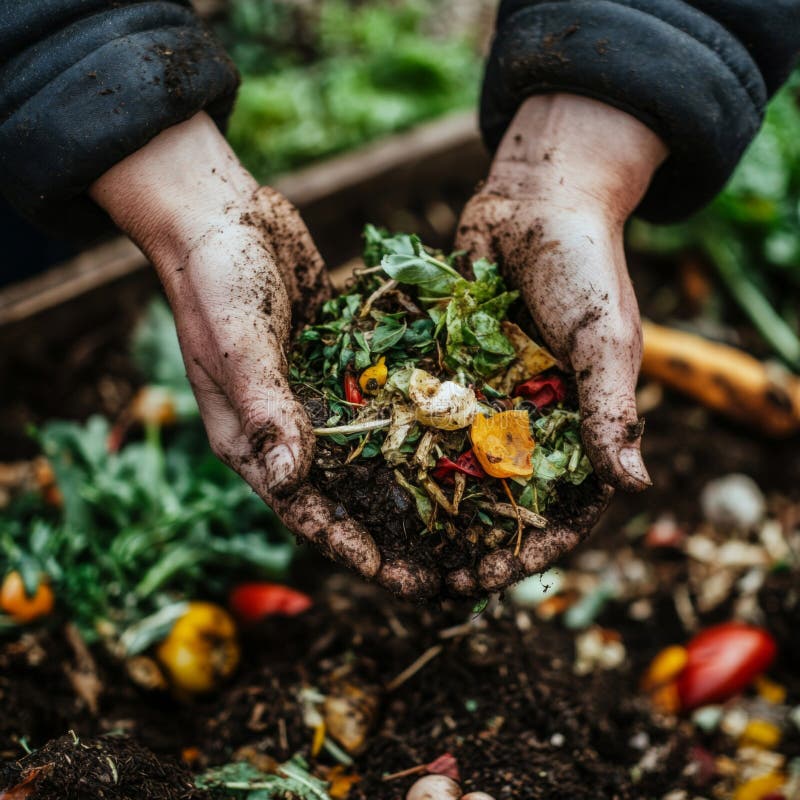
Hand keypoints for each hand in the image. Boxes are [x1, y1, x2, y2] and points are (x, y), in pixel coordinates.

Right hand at [90, 113, 437, 596]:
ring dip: (410, 476)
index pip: (303, 509)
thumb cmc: (214, 282)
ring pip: (369, 449)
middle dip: (390, 528)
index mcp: (251, 437)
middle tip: (444, 562)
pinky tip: (460, 424)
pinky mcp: (338, 361)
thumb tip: (291, 480)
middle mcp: (287, 425)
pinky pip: (380, 396)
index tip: (400, 580)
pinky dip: (413, 413)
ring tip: (465, 506)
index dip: (350, 547)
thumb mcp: (234, 346)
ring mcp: (316, 393)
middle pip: (345, 491)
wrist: (221, 217)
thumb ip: (263, 409)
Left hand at [448, 94, 667, 592]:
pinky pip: (427, 414)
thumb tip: (634, 486)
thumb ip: (613, 408)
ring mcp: (487, 397)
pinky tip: (371, 475)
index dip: (538, 546)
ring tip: (399, 542)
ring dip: (434, 507)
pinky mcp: (450, 369)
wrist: (536, 201)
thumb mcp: (605, 339)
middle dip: (477, 540)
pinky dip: (405, 444)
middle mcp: (531, 419)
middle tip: (442, 578)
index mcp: (579, 423)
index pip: (567, 504)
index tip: (502, 573)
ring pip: (459, 465)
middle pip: (505, 498)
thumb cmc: (585, 266)